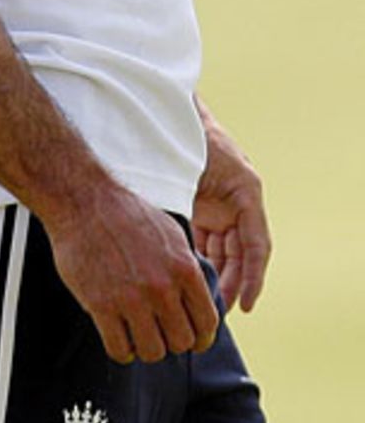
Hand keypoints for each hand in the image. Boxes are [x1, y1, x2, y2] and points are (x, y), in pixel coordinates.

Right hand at [48, 183, 219, 365]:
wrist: (83, 200)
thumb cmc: (126, 213)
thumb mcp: (171, 233)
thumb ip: (187, 267)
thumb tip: (197, 298)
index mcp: (184, 268)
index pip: (207, 323)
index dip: (201, 337)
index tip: (191, 338)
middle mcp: (162, 288)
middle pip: (181, 343)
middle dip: (172, 340)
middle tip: (160, 331)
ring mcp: (131, 299)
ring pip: (153, 352)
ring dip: (147, 347)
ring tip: (138, 334)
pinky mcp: (101, 305)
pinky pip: (119, 350)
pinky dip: (121, 349)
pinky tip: (118, 335)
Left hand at [192, 100, 271, 313]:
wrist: (165, 110)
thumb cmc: (182, 135)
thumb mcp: (188, 169)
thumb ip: (190, 204)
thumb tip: (183, 252)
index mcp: (246, 190)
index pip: (257, 245)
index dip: (252, 278)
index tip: (244, 305)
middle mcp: (238, 200)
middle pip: (241, 254)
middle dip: (231, 284)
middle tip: (216, 312)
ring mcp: (221, 204)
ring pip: (225, 251)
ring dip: (216, 276)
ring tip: (203, 304)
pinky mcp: (203, 206)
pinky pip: (209, 241)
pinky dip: (202, 260)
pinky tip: (189, 280)